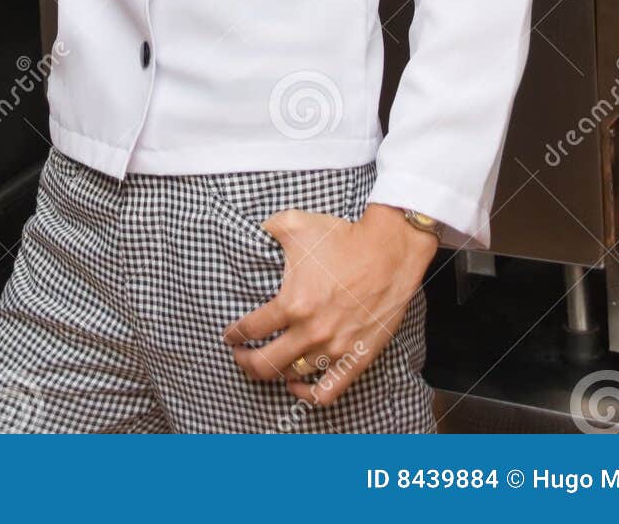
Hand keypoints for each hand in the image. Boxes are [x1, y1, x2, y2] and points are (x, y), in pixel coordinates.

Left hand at [222, 201, 436, 406]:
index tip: (230, 335)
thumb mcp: (296, 223)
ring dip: (273, 372)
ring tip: (266, 363)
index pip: (251, 329)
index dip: (234, 334)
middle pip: (265, 362)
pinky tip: (296, 384)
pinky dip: (306, 395)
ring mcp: (334, 348)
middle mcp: (311, 331)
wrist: (388, 251)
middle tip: (239, 355)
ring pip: (291, 375)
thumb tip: (250, 232)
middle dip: (245, 361)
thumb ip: (266, 228)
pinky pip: (326, 393)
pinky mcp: (356, 358)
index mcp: (293, 303)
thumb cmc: (343, 237)